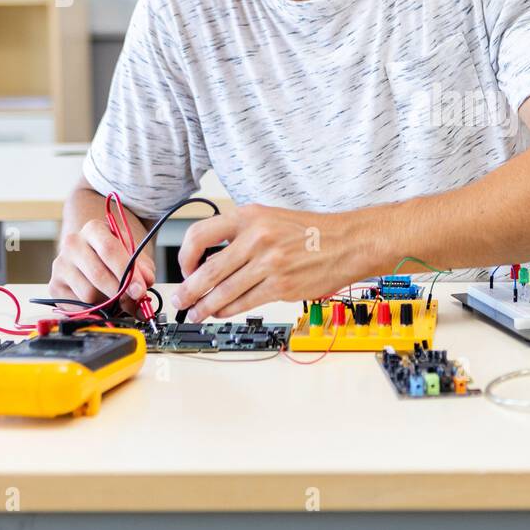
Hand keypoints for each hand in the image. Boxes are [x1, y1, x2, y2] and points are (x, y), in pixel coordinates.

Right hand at [49, 217, 155, 313]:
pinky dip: (94, 309)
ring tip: (117, 299)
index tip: (140, 290)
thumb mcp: (134, 255)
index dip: (126, 272)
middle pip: (98, 275)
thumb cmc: (116, 255)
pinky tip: (101, 302)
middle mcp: (73, 244)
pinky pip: (77, 306)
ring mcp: (61, 265)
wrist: (93, 256)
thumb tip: (144, 283)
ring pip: (88, 294)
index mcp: (94, 229)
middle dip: (120, 293)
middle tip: (134, 303)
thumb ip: (142, 268)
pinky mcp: (54, 286)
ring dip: (108, 303)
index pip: (109, 250)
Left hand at [170, 204, 376, 321]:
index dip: (185, 256)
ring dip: (205, 307)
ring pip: (224, 292)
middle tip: (181, 300)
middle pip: (208, 271)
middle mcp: (257, 238)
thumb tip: (211, 261)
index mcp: (250, 216)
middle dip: (189, 291)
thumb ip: (241, 234)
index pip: (200, 235)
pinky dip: (228, 310)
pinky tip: (222, 312)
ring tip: (197, 313)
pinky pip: (245, 302)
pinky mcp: (281, 286)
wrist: (348, 242)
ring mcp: (269, 264)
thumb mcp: (271, 218)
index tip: (185, 268)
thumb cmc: (312, 232)